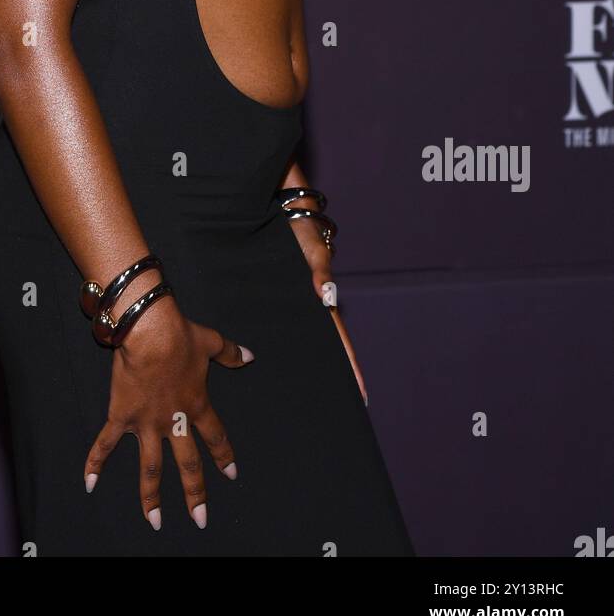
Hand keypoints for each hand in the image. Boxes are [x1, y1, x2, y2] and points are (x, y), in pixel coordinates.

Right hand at [83, 295, 250, 529]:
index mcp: (196, 405)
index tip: (231, 475)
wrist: (150, 332)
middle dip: (195, 493)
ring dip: (152, 496)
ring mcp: (147, 423)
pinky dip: (96, 463)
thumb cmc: (180, 336)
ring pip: (151, 467)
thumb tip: (249, 355)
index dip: (224, 456)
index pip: (215, 436)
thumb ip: (230, 353)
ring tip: (155, 521)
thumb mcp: (211, 342)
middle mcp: (173, 421)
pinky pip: (106, 444)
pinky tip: (90, 483)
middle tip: (200, 519)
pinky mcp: (122, 416)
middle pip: (188, 464)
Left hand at [283, 207, 368, 407]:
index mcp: (319, 300)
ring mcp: (285, 302)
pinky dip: (269, 340)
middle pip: (317, 347)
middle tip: (325, 410)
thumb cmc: (300, 226)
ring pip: (292, 339)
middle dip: (324, 376)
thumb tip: (327, 298)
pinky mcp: (266, 293)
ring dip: (293, 362)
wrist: (274, 204)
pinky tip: (255, 365)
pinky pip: (270, 322)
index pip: (338, 340)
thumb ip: (321, 273)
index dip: (350, 367)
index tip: (361, 395)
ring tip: (290, 398)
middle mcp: (304, 305)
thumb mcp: (313, 250)